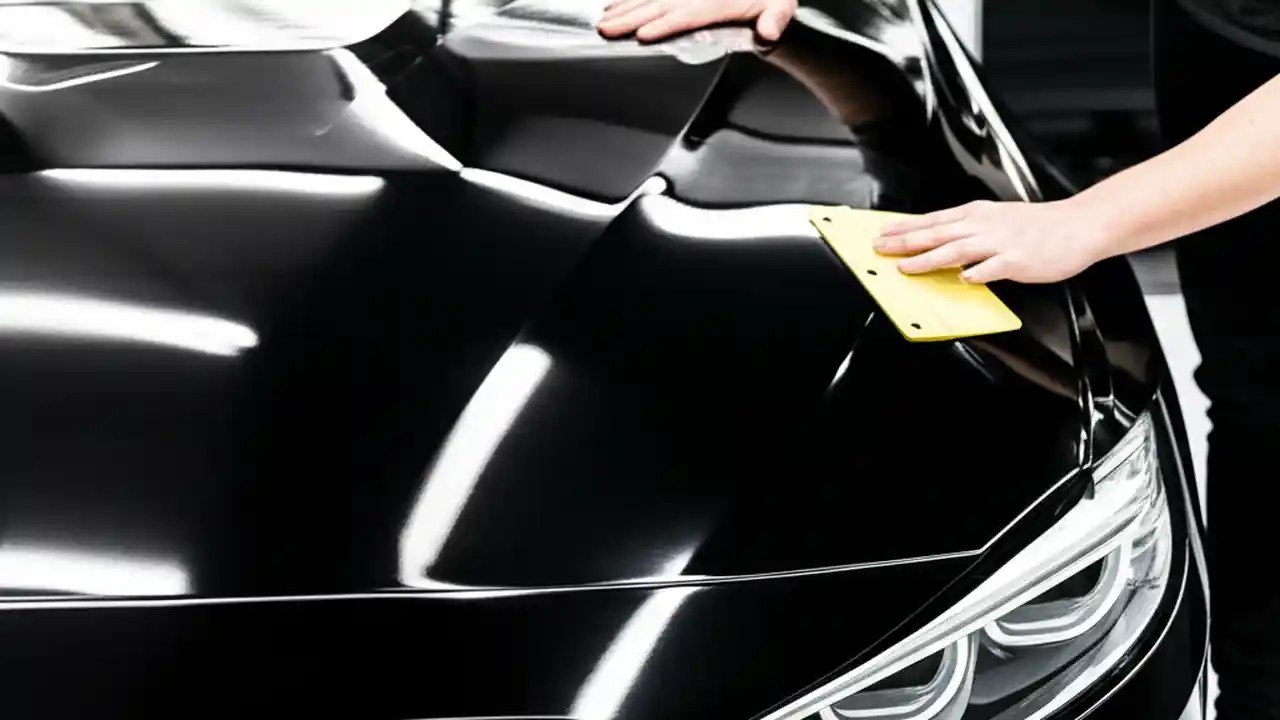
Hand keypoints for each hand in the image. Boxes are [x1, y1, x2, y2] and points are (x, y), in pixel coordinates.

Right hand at [597, 0, 796, 42]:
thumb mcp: (782, 7)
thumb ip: (775, 20)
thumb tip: (767, 33)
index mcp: (720, 2)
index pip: (688, 15)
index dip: (666, 25)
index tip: (644, 35)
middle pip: (660, 7)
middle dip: (630, 18)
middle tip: (606, 30)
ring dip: (623, 10)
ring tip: (601, 21)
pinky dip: (629, 0)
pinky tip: (611, 6)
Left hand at [873, 199, 1115, 283]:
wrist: (1077, 224)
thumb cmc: (1038, 224)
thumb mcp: (996, 218)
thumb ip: (968, 230)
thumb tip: (940, 239)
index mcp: (976, 214)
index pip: (932, 220)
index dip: (905, 227)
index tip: (881, 233)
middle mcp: (983, 225)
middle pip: (936, 233)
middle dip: (904, 242)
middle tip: (880, 248)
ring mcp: (999, 243)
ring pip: (956, 250)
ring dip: (928, 259)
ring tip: (906, 267)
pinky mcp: (1017, 260)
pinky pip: (991, 268)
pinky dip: (976, 274)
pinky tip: (962, 279)